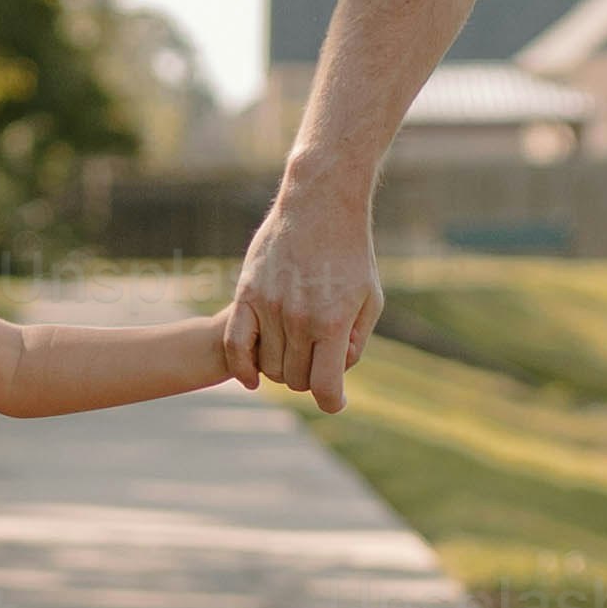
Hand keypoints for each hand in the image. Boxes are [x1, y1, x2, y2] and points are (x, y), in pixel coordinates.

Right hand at [220, 186, 383, 413]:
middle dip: (310, 378)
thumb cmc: (351, 252)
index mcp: (332, 323)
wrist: (319, 205)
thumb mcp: (371, 297)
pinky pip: (235, 346)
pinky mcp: (246, 295)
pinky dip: (243, 368)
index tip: (336, 401)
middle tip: (318, 361)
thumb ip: (356, 340)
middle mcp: (298, 320)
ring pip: (268, 366)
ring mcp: (269, 308)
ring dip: (282, 368)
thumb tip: (337, 371)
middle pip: (296, 379)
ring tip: (295, 350)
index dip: (333, 401)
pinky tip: (252, 377)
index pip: (325, 387)